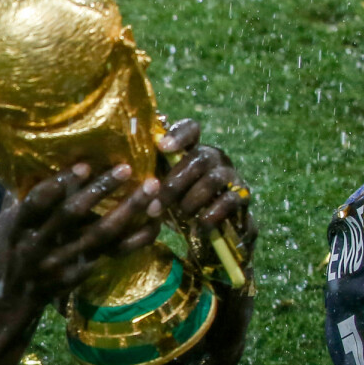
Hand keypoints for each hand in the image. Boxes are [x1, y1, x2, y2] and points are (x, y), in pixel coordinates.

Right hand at [0, 163, 164, 311]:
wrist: (13, 295)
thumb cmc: (11, 246)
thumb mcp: (8, 219)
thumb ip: (22, 190)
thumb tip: (34, 151)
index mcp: (19, 225)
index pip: (38, 202)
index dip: (59, 183)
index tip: (85, 165)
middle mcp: (40, 243)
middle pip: (72, 215)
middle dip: (100, 190)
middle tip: (127, 168)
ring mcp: (63, 261)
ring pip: (100, 236)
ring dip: (128, 211)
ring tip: (151, 189)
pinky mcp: (82, 273)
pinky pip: (113, 254)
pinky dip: (136, 238)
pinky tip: (155, 220)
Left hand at [156, 118, 257, 260]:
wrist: (207, 235)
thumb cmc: (177, 207)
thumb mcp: (159, 191)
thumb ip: (147, 177)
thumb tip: (121, 169)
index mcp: (192, 151)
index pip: (191, 129)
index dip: (178, 134)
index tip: (161, 146)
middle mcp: (214, 158)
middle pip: (199, 157)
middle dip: (174, 183)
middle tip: (155, 206)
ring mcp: (231, 177)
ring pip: (214, 179)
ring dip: (192, 200)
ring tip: (180, 215)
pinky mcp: (242, 199)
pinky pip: (230, 200)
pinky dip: (213, 213)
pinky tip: (200, 224)